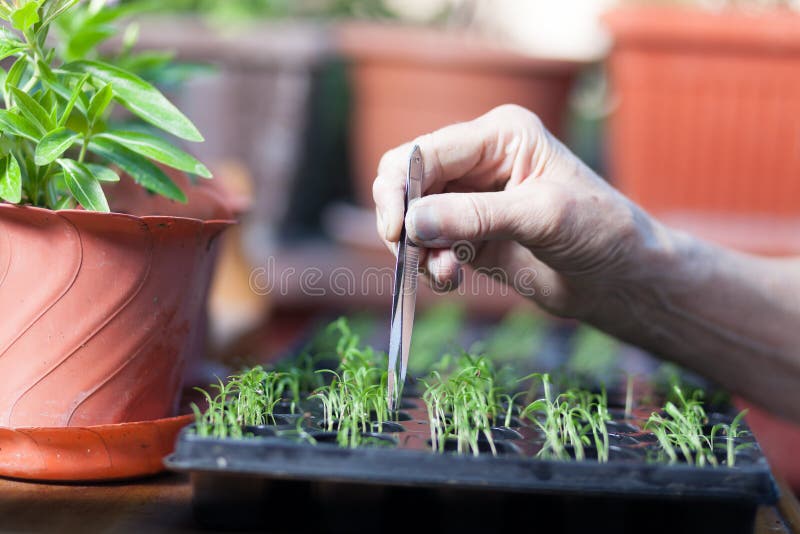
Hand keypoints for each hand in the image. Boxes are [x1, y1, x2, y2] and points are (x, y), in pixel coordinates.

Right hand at [373, 104, 667, 321]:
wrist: (620, 277)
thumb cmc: (599, 231)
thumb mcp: (541, 216)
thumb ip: (474, 216)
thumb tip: (411, 222)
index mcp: (499, 136)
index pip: (426, 152)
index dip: (400, 187)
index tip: (396, 229)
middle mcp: (480, 162)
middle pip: (409, 181)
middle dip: (403, 218)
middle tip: (407, 254)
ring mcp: (472, 200)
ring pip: (414, 217)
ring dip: (418, 249)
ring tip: (445, 275)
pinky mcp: (470, 235)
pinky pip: (429, 245)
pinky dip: (430, 264)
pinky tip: (450, 279)